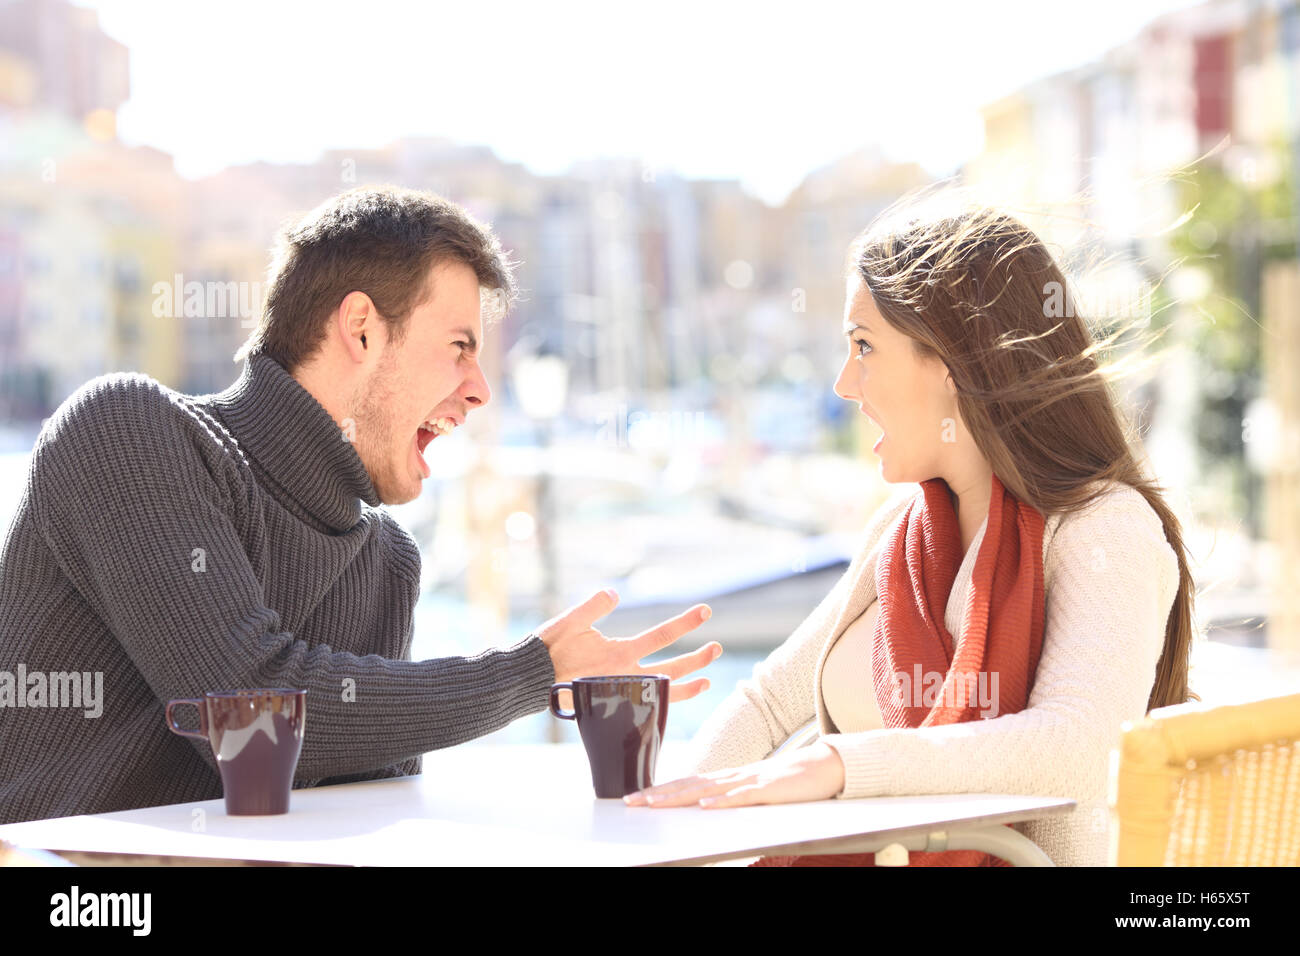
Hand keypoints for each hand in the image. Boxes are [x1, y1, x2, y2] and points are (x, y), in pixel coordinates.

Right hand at [537, 588, 719, 703]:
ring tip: (707, 680)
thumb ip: (593, 606)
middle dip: (697, 658)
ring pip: (663, 692)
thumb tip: (614, 593)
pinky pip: (646, 704)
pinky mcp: (612, 700)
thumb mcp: (570, 621)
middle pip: (672, 668)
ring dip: (687, 685)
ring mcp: (621, 691)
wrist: (531, 680)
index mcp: (620, 654)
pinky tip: (672, 698)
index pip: (662, 636)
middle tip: (717, 648)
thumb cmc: (549, 649)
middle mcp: (626, 675)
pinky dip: (663, 702)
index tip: (706, 612)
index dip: (685, 623)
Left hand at [623, 740, 845, 807]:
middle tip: (630, 802)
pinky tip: (705, 806)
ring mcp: (750, 780)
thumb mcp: (753, 790)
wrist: (824, 766)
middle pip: (688, 784)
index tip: (635, 798)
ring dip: (679, 797)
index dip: (660, 790)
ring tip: (654, 804)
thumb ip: (731, 797)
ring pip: (708, 789)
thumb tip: (703, 808)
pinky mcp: (769, 789)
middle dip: (658, 794)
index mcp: (727, 777)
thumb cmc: (788, 782)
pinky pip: (743, 796)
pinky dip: (723, 801)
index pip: (686, 783)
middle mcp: (733, 775)